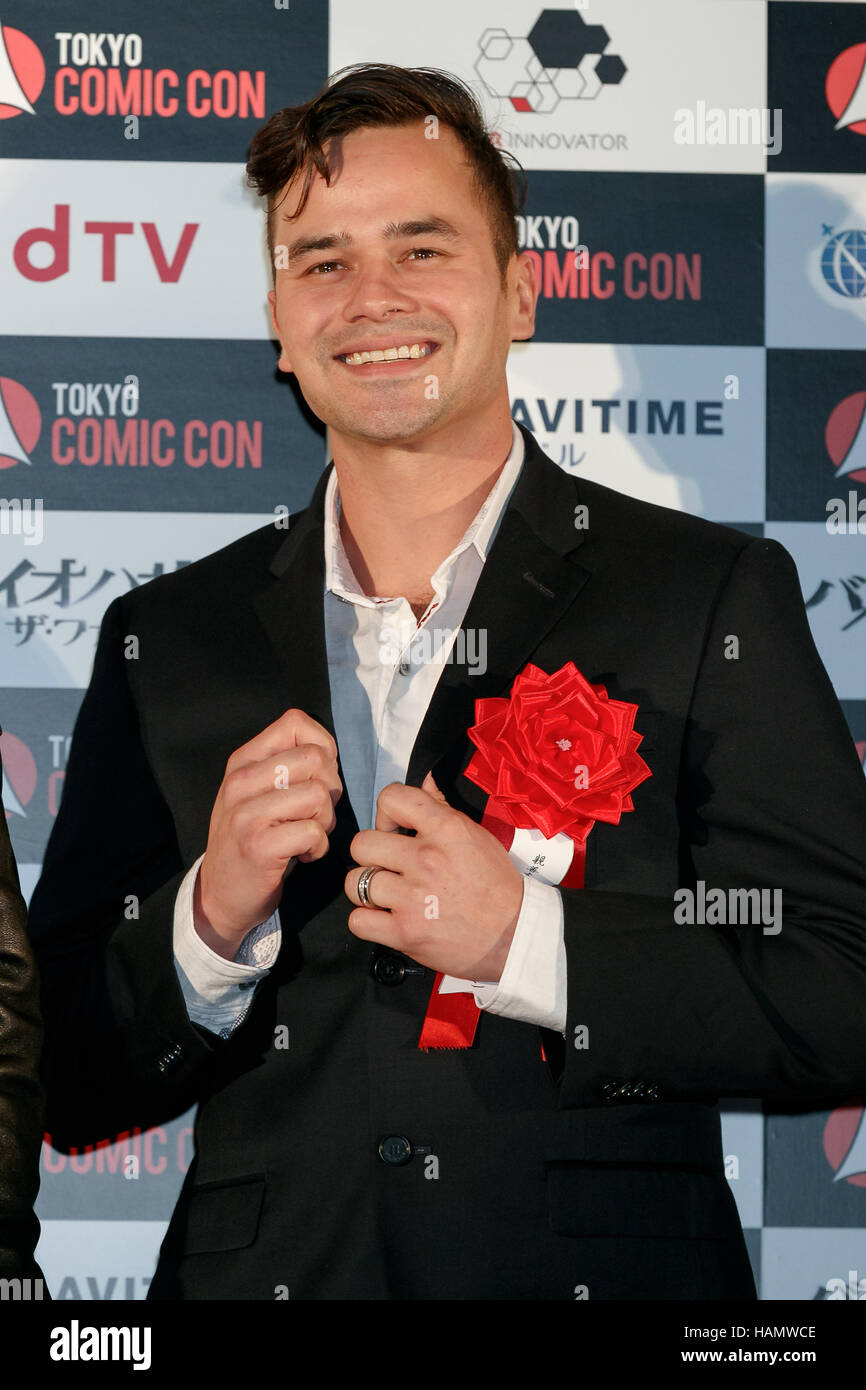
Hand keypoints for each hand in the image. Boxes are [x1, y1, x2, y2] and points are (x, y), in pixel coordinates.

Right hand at [195, 709, 341, 958]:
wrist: (220, 894)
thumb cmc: (252, 839)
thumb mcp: (258, 792)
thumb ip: (286, 765)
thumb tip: (329, 752)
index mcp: (243, 761)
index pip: (295, 722)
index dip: (322, 747)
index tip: (315, 777)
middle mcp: (240, 781)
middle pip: (316, 759)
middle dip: (329, 789)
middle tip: (313, 814)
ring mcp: (246, 814)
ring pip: (318, 795)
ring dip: (325, 821)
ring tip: (306, 835)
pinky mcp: (258, 846)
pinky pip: (313, 832)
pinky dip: (319, 847)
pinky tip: (302, 855)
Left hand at [344, 772, 523, 980]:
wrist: (515, 934)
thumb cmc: (497, 885)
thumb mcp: (476, 836)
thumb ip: (443, 808)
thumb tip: (424, 781)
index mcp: (446, 829)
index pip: (390, 798)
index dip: (385, 815)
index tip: (395, 832)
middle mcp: (426, 859)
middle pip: (362, 844)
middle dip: (371, 855)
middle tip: (389, 867)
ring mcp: (413, 897)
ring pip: (354, 882)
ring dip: (368, 890)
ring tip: (388, 896)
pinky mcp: (405, 933)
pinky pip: (358, 920)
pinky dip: (367, 921)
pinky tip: (386, 919)